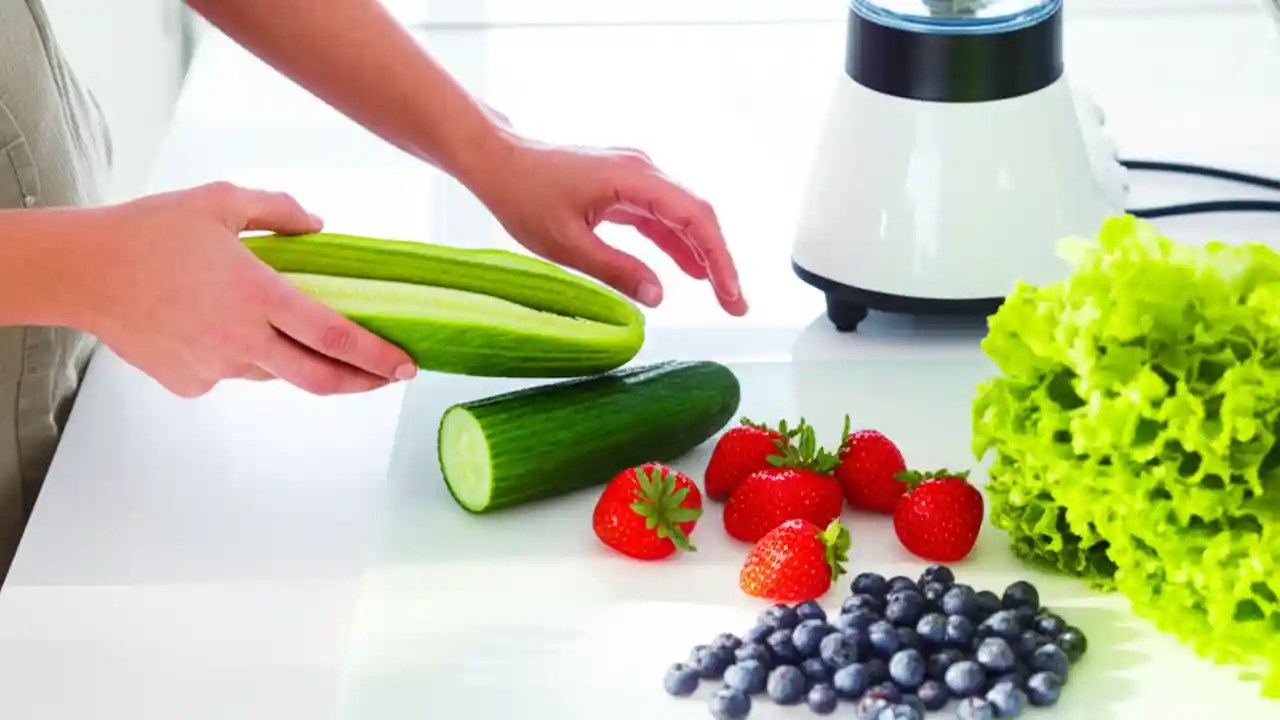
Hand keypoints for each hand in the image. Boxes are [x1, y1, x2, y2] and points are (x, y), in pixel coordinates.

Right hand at [77, 182, 416, 397]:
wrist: (80, 271)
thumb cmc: (149, 231)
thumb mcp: (219, 202)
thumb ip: (278, 210)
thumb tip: (319, 225)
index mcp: (256, 295)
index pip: (334, 337)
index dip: (377, 357)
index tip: (406, 366)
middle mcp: (240, 340)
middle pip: (318, 378)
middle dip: (362, 383)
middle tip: (387, 377)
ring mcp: (214, 367)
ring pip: (272, 371)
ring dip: (289, 355)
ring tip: (276, 322)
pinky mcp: (189, 383)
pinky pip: (232, 372)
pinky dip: (240, 354)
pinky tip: (213, 323)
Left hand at [465, 137, 747, 316]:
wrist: (496, 161)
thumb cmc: (523, 196)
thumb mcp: (567, 245)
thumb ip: (616, 271)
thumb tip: (660, 296)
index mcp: (633, 178)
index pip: (694, 217)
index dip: (719, 258)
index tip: (730, 294)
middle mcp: (642, 171)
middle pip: (697, 216)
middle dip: (720, 261)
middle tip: (735, 304)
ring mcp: (634, 177)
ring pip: (682, 217)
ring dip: (702, 255)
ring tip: (722, 295)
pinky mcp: (623, 188)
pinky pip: (660, 217)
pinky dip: (677, 244)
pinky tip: (690, 271)